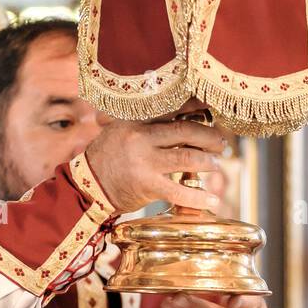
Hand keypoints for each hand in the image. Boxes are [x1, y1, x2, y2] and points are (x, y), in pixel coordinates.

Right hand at [84, 117, 224, 213]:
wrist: (88, 186)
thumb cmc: (108, 158)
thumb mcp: (120, 130)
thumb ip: (145, 124)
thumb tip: (180, 119)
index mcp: (136, 120)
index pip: (172, 108)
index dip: (196, 108)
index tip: (211, 111)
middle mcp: (141, 137)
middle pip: (185, 131)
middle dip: (208, 137)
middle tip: (220, 143)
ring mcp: (145, 162)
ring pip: (187, 158)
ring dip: (207, 162)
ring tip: (216, 164)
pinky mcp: (147, 186)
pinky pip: (179, 191)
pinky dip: (199, 196)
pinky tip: (212, 199)